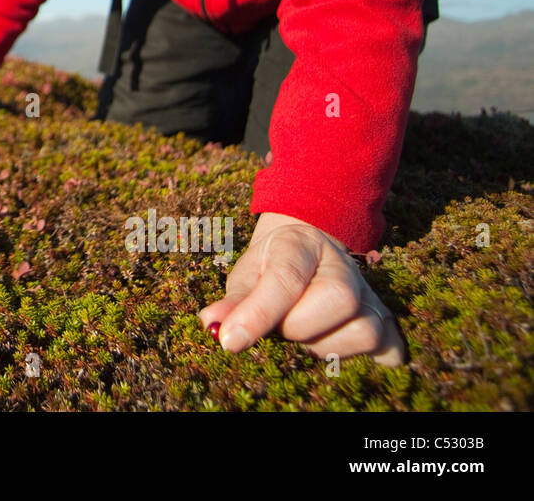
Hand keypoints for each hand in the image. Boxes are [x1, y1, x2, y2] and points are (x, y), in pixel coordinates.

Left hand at [198, 212, 405, 366]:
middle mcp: (344, 266)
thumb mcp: (247, 274)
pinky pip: (389, 348)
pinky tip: (339, 345)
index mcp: (302, 244)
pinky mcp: (386, 321)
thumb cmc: (272, 266)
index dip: (257, 314)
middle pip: (336, 301)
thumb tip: (211, 324)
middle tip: (280, 321)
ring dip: (324, 344)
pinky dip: (368, 357)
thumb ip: (233, 302)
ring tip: (304, 329)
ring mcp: (370, 294)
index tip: (230, 341)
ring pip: (363, 331)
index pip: (286, 279)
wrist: (309, 250)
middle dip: (296, 325)